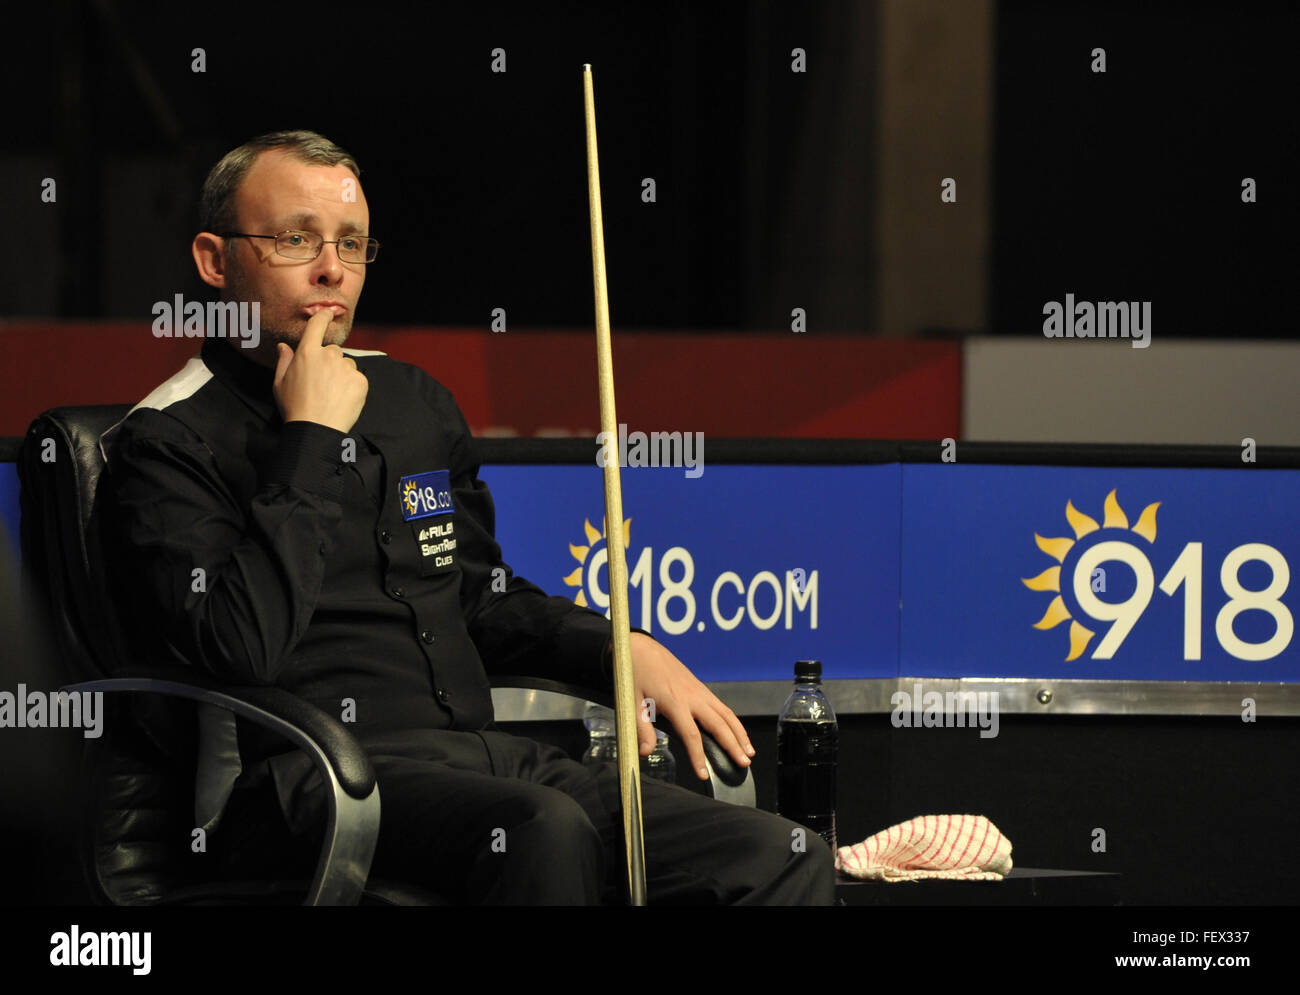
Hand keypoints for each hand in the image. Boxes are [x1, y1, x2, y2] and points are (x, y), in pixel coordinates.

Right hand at [273, 309, 368, 432]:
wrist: (316, 429)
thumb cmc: (294, 408)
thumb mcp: (279, 383)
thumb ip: (284, 361)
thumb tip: (284, 346)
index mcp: (307, 353)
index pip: (317, 325)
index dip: (323, 316)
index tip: (328, 313)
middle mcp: (328, 356)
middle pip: (333, 350)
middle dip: (328, 362)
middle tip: (321, 382)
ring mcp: (346, 368)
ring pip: (346, 364)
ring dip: (341, 374)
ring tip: (331, 393)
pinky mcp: (361, 381)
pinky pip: (358, 377)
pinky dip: (352, 386)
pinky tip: (342, 398)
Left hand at [628, 632, 754, 780]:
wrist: (641, 649)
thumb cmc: (635, 674)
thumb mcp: (632, 703)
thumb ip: (641, 729)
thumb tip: (645, 753)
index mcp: (674, 702)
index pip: (691, 735)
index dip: (699, 756)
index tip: (704, 774)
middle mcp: (693, 697)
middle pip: (719, 724)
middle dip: (733, 745)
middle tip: (743, 763)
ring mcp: (700, 692)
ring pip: (726, 715)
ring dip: (740, 734)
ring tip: (750, 753)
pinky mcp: (702, 689)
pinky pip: (723, 708)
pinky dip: (734, 723)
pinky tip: (739, 734)